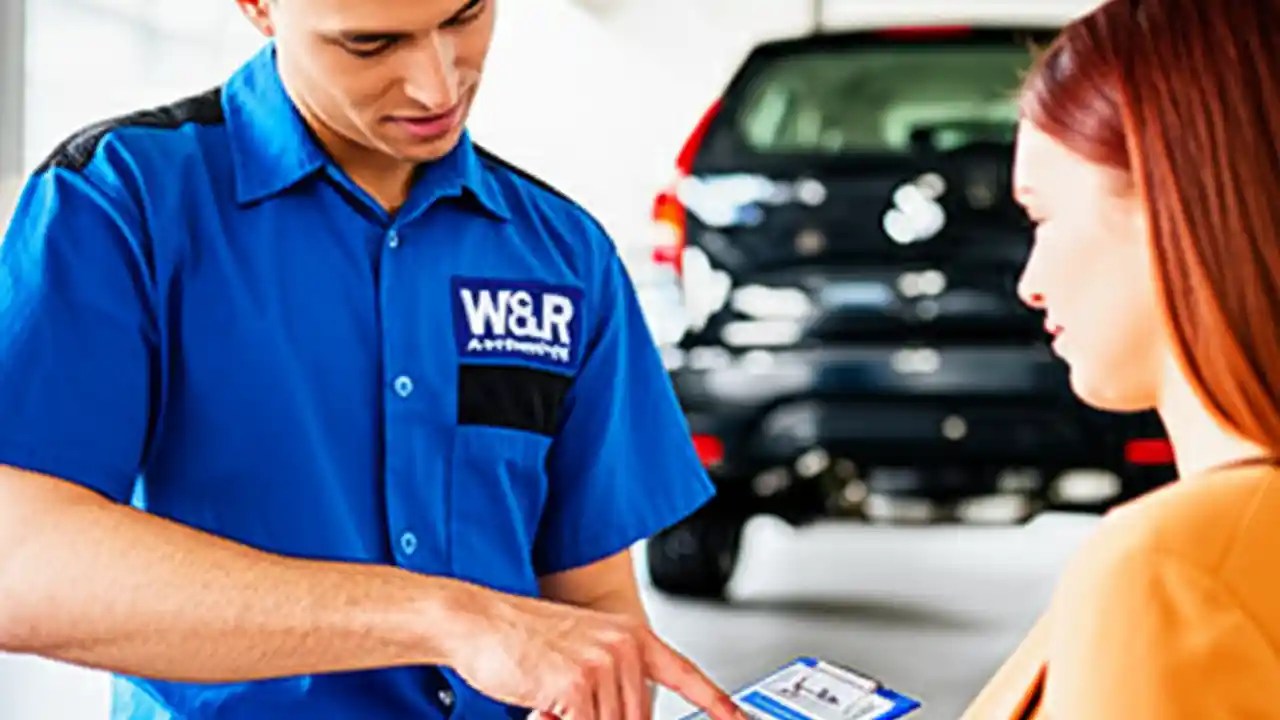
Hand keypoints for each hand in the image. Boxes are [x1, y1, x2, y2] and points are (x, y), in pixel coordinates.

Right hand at [444, 588, 744, 719]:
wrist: (479, 621)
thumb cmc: (521, 636)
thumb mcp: (581, 650)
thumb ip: (612, 678)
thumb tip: (627, 712)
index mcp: (631, 636)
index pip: (687, 674)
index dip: (717, 702)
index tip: (737, 718)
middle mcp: (624, 647)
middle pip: (638, 718)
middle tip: (565, 705)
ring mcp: (603, 666)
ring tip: (547, 702)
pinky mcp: (577, 686)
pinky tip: (540, 707)